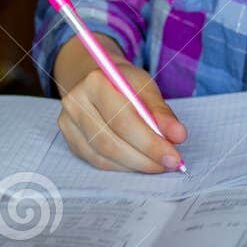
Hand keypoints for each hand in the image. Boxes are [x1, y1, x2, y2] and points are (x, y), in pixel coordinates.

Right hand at [55, 36, 186, 172]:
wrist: (98, 80)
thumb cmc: (125, 84)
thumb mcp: (146, 88)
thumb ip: (161, 113)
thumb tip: (178, 136)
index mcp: (95, 82)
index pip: (124, 120)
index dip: (150, 143)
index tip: (174, 156)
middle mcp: (76, 103)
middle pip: (111, 141)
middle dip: (145, 157)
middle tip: (169, 164)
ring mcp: (68, 123)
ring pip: (103, 155)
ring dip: (135, 164)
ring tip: (157, 164)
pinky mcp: (70, 139)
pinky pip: (97, 161)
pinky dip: (122, 166)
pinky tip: (139, 163)